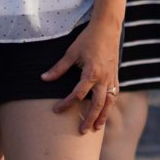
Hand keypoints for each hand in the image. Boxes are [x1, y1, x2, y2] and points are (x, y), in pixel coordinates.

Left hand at [41, 18, 119, 135]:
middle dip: (89, 118)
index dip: (66, 104)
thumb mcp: (71, 53)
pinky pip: (114, 94)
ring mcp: (111, 78)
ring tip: (97, 128)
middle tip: (82, 131)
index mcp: (91, 73)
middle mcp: (103, 78)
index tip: (56, 110)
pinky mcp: (115, 76)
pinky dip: (110, 105)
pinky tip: (105, 111)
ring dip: (103, 116)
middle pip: (97, 104)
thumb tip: (43, 79)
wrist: (107, 28)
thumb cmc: (88, 39)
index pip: (78, 94)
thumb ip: (58, 68)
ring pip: (109, 102)